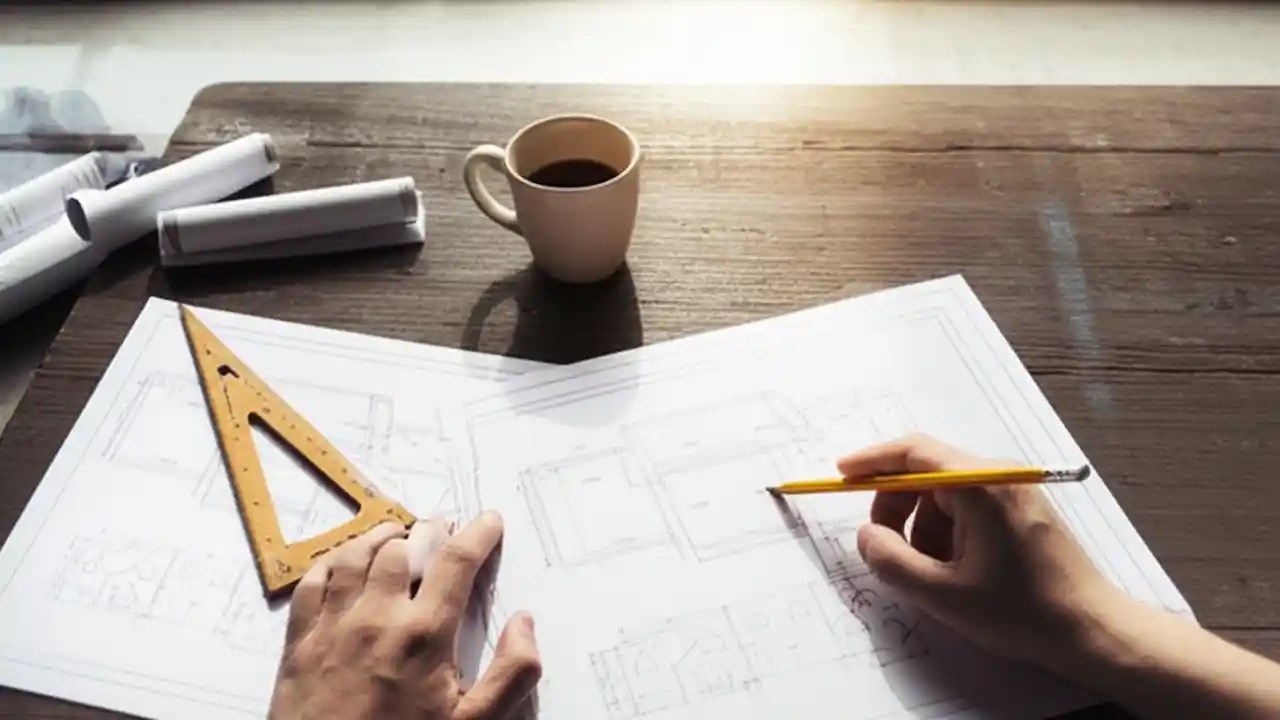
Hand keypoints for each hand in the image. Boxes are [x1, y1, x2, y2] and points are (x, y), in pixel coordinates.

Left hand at [268, 512, 540, 719]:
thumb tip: (524, 623)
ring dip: (380, 537)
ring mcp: (333, 626)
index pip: (456, 561)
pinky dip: (332, 561)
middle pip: (403, 547)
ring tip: (397, 534)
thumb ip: (510, 675)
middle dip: (428, 530)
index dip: (477, 533)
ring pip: (355, 555)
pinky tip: (343, 562)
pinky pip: (312, 582)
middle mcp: (376, 618)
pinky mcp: (299, 642)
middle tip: (441, 528)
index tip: (489, 520)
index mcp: (424, 635)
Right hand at [840, 434, 1115, 675]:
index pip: (913, 452)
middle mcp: (998, 476)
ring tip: (930, 573)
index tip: (841, 475)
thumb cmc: (1021, 611)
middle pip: (926, 474)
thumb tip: (866, 535)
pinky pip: (968, 508)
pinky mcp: (1021, 510)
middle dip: (896, 508)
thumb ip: (890, 560)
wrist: (1091, 630)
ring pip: (944, 496)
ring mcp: (1013, 491)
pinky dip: (948, 533)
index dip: (871, 462)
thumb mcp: (941, 593)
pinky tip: (954, 571)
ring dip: (923, 528)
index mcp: (980, 485)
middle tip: (884, 548)